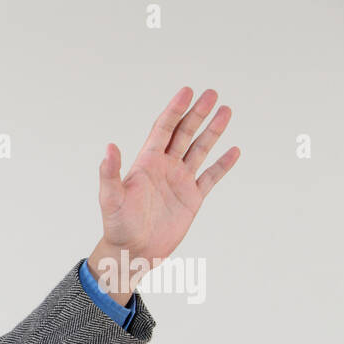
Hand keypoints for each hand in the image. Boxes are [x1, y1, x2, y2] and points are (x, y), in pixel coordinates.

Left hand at [89, 86, 240, 294]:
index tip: (187, 91)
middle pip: (183, 134)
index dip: (174, 110)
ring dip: (213, 131)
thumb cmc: (117, 226)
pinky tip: (234, 151)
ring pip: (199, 150)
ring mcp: (179, 181)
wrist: (132, 252)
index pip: (163, 129)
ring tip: (226, 110)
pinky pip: (210, 177)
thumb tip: (109, 148)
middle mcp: (164, 168)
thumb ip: (110, 173)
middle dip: (197, 114)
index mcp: (146, 164)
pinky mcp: (192, 198)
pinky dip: (222, 165)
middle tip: (211, 93)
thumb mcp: (110, 199)